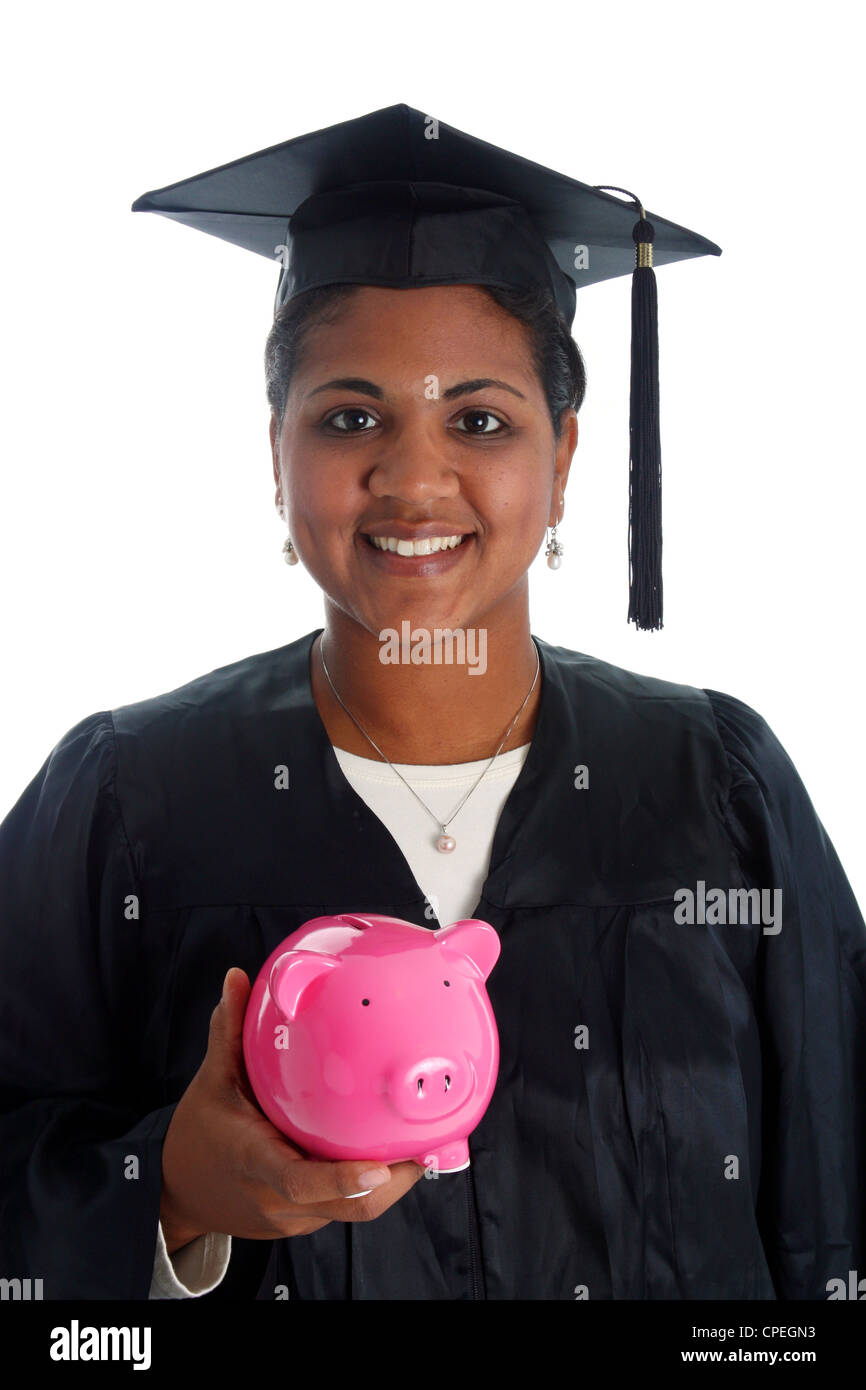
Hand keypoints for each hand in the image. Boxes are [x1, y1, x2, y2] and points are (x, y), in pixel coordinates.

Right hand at [159, 967, 424, 1252]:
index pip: (302, 1182)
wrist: (178, 1195)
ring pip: (356, 1209)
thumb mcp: (211, 1082)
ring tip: (424, 1140)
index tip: (380, 1166)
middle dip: (397, 1178)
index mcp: (256, 1164)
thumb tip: (239, 978)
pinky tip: (391, 1148)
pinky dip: (372, 1181)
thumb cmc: (198, 1136)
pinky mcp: (305, 1222)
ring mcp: (295, 1218)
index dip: (344, 1179)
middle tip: (429, 1139)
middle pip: (351, 1206)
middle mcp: (279, 1200)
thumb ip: (228, 1032)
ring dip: (392, 1180)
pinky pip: (347, 1206)